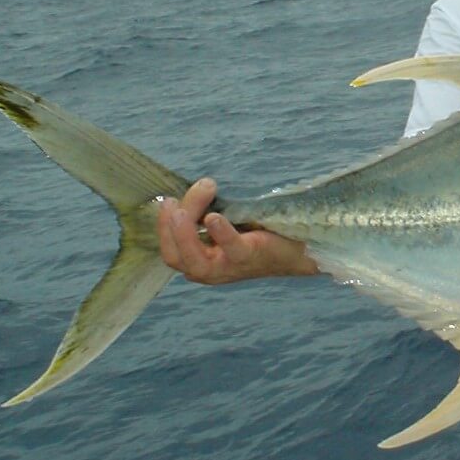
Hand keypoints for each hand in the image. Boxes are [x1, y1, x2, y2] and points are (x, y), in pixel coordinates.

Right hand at [157, 177, 317, 283]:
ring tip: (184, 209)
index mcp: (199, 261)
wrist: (296, 246)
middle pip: (175, 256)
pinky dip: (220, 233)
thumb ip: (205, 212)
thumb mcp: (224, 222)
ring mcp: (228, 268)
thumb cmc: (256, 232)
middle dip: (170, 228)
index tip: (167, 200)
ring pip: (194, 259)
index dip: (162, 227)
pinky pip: (230, 249)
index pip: (170, 251)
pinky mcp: (250, 257)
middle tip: (172, 201)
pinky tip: (214, 218)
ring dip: (185, 233)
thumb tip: (193, 188)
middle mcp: (209, 271)